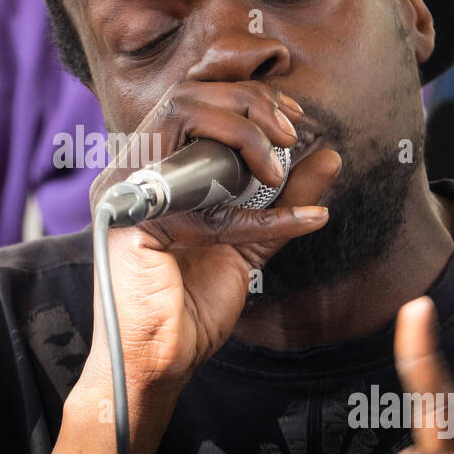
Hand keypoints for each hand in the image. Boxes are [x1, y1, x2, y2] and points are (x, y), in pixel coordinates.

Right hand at [75, 79, 341, 403]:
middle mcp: (135, 170)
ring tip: (277, 157)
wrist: (163, 360)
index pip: (198, 103)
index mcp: (157, 173)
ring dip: (242, 123)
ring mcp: (125, 183)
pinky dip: (236, 176)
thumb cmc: (194, 308)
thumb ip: (283, 200)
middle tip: (291, 130)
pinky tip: (266, 193)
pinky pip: (189, 172)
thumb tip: (327, 156)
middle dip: (251, 101)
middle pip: (189, 93)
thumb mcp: (250, 242)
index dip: (249, 98)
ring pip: (181, 108)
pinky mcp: (127, 205)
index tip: (293, 117)